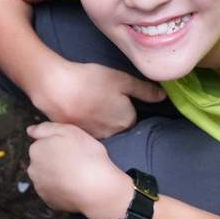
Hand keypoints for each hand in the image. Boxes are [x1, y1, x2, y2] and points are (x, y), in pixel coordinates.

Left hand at [25, 122, 132, 218]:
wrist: (96, 188)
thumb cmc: (86, 157)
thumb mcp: (69, 130)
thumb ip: (46, 128)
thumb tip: (30, 130)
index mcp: (37, 150)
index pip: (42, 143)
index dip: (59, 144)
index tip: (72, 146)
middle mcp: (33, 169)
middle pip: (43, 160)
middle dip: (55, 159)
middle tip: (75, 159)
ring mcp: (40, 187)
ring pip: (47, 176)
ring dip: (57, 174)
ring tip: (76, 173)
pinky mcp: (49, 201)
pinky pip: (54, 191)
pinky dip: (61, 188)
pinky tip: (74, 185)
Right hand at [30, 60, 165, 138]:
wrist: (56, 88)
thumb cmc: (91, 81)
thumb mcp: (122, 80)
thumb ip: (145, 90)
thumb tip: (163, 97)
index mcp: (126, 121)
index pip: (130, 115)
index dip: (122, 102)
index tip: (111, 92)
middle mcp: (112, 135)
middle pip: (115, 123)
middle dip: (110, 112)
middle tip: (97, 94)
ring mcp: (93, 137)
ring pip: (100, 127)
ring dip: (95, 118)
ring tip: (84, 100)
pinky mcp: (76, 136)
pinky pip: (85, 130)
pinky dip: (81, 121)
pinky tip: (74, 107)